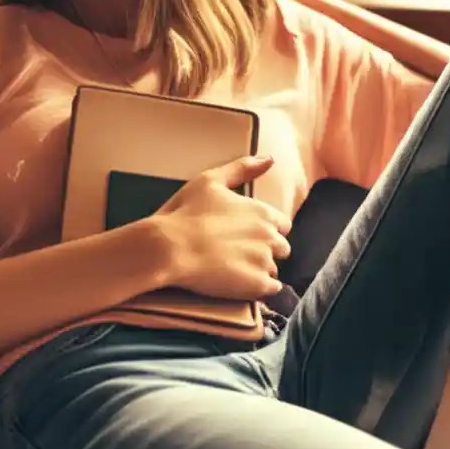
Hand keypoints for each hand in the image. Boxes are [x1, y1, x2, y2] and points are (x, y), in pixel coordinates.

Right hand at [151, 155, 291, 299]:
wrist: (167, 248)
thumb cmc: (184, 213)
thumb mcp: (210, 180)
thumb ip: (243, 168)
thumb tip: (269, 159)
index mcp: (262, 212)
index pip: (282, 224)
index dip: (264, 229)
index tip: (243, 234)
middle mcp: (270, 236)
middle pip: (281, 248)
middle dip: (264, 250)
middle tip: (235, 253)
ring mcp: (265, 262)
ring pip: (273, 269)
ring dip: (258, 270)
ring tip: (231, 269)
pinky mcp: (256, 286)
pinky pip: (270, 290)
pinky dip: (258, 288)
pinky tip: (237, 284)